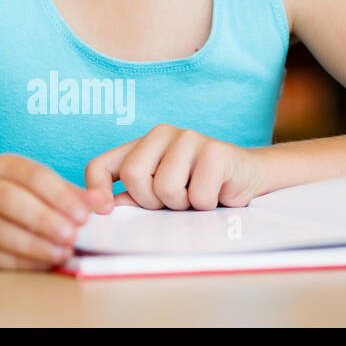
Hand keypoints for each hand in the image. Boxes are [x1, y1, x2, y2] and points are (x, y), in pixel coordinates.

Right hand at [0, 153, 112, 270]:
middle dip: (45, 219)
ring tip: (62, 253)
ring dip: (34, 244)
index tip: (85, 214)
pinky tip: (43, 263)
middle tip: (72, 235)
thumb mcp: (28, 183)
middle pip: (10, 200)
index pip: (31, 175)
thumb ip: (65, 192)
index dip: (59, 194)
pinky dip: (20, 261)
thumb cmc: (4, 194)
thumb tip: (101, 203)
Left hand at [85, 124, 266, 209]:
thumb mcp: (160, 193)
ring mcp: (188, 138)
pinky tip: (217, 192)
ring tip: (197, 194)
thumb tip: (101, 206)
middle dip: (152, 201)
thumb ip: (133, 196)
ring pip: (166, 187)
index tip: (105, 211)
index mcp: (140, 145)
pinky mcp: (215, 150)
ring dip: (183, 204)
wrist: (249, 177)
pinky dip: (207, 204)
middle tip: (175, 200)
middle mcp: (160, 134)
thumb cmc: (199, 188)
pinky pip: (198, 194)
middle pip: (134, 175)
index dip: (97, 189)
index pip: (101, 165)